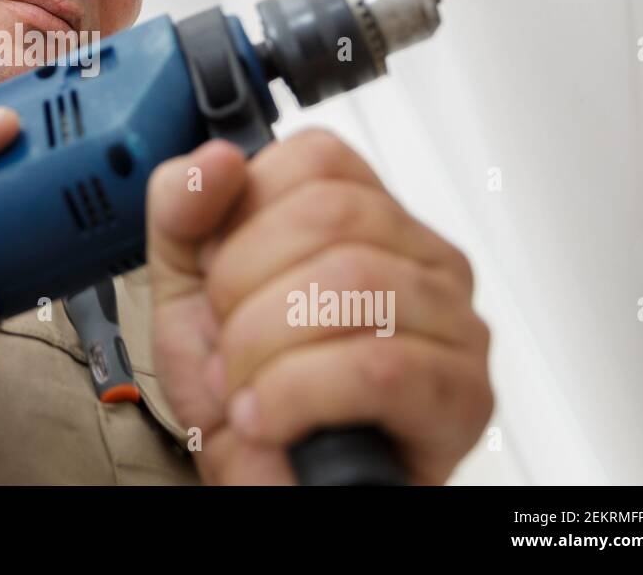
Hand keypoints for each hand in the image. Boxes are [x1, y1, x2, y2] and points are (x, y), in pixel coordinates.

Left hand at [145, 129, 492, 484]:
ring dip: (261, 349)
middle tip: (227, 343)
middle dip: (243, 287)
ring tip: (245, 389)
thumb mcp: (186, 288)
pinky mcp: (460, 398)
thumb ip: (182, 212)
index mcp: (369, 220)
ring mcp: (455, 325)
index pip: (318, 158)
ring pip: (350, 284)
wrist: (258, 483)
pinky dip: (293, 394)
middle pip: (329, 216)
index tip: (220, 272)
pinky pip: (374, 367)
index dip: (245, 215)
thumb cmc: (240, 391)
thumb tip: (215, 160)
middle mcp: (425, 260)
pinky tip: (268, 417)